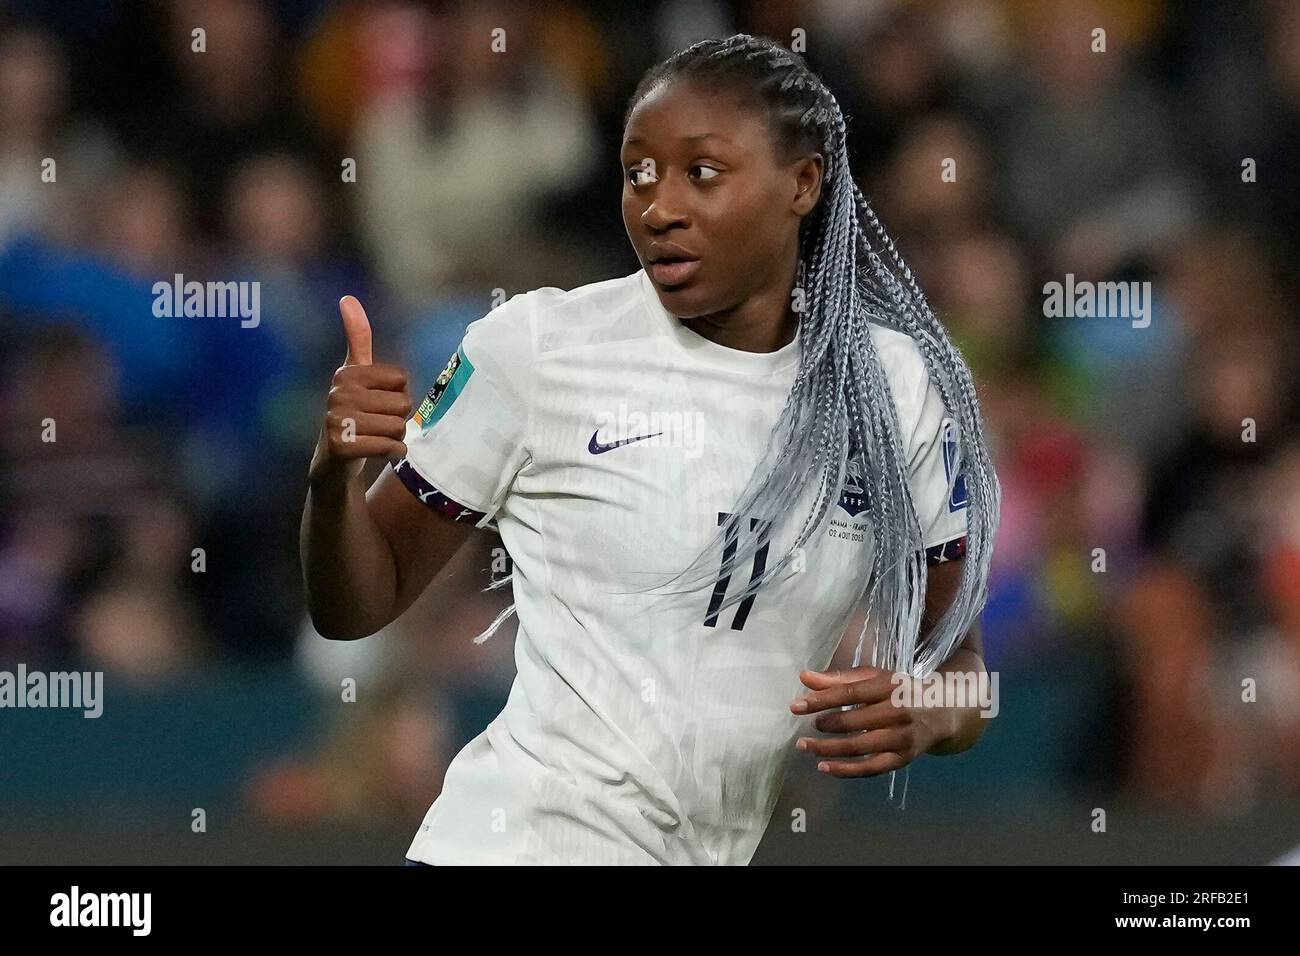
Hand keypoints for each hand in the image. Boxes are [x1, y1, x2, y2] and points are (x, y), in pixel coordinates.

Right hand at [309, 296, 411, 483]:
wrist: (333, 459)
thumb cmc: (353, 413)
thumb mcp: (356, 375)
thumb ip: (358, 338)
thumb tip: (347, 298)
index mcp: (347, 373)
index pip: (402, 379)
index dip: (399, 393)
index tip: (378, 400)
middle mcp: (339, 392)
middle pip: (403, 403)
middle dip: (398, 418)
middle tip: (377, 423)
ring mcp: (337, 420)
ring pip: (398, 426)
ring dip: (395, 437)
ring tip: (375, 437)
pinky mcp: (342, 446)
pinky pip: (390, 447)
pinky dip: (393, 453)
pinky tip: (380, 452)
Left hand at [789, 665, 955, 777]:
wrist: (942, 712)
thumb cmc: (899, 691)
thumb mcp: (874, 678)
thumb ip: (839, 679)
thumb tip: (804, 678)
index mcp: (889, 686)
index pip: (849, 693)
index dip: (821, 700)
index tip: (796, 706)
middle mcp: (898, 712)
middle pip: (854, 722)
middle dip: (824, 726)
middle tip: (801, 731)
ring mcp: (902, 737)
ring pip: (859, 747)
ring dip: (828, 749)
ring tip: (805, 747)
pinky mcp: (903, 758)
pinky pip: (871, 768)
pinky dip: (846, 770)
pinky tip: (825, 767)